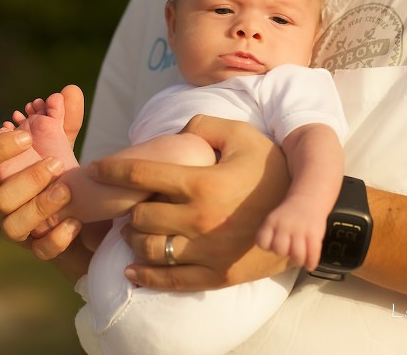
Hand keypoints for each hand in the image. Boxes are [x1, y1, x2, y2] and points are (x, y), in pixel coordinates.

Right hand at [0, 85, 87, 268]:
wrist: (88, 221)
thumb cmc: (63, 178)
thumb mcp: (64, 147)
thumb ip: (65, 121)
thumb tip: (68, 90)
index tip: (23, 134)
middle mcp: (2, 205)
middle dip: (26, 178)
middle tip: (56, 163)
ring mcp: (19, 231)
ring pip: (13, 226)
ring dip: (40, 206)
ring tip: (68, 189)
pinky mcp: (39, 251)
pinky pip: (40, 250)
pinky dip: (57, 237)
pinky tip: (76, 222)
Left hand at [87, 115, 293, 290]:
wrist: (310, 215)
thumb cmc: (272, 170)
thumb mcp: (244, 136)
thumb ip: (205, 126)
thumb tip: (177, 135)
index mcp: (203, 183)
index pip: (142, 174)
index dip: (112, 169)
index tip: (95, 169)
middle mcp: (200, 220)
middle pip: (140, 216)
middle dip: (128, 207)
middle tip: (129, 202)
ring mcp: (208, 252)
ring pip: (149, 249)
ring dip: (135, 238)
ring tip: (135, 229)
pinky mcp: (217, 276)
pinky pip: (170, 281)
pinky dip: (145, 276)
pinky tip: (132, 269)